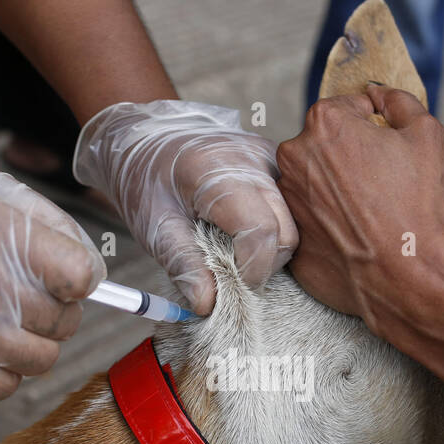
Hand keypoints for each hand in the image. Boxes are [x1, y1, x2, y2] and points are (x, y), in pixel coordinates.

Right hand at [0, 171, 103, 401]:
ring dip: (35, 343)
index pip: (79, 276)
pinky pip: (8, 387)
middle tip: (27, 296)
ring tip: (9, 321)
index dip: (78, 280)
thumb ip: (54, 224)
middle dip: (57, 310)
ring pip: (44, 358)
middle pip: (66, 320)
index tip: (63, 278)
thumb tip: (95, 274)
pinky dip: (6, 371)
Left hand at [72, 100, 296, 314]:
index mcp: (219, 172)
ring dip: (271, 248)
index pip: (261, 233)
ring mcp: (272, 159)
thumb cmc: (147, 182)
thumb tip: (208, 305)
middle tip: (229, 269)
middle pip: (287, 233)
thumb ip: (183, 265)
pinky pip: (292, 209)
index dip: (251, 271)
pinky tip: (244, 230)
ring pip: (296, 223)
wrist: (150, 138)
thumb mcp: (155, 228)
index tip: (230, 286)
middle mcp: (256, 160)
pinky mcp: (279, 164)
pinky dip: (274, 229)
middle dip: (264, 264)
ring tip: (234, 246)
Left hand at [275, 86, 443, 329]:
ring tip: (372, 215)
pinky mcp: (292, 241)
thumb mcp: (428, 135)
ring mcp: (289, 203)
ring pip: (316, 185)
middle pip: (325, 146)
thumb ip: (399, 102)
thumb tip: (379, 95)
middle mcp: (295, 159)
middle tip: (384, 186)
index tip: (391, 153)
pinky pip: (312, 224)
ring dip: (337, 192)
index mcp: (324, 124)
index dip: (375, 128)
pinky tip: (358, 238)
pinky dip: (331, 227)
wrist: (410, 277)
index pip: (348, 110)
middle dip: (351, 158)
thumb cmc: (420, 207)